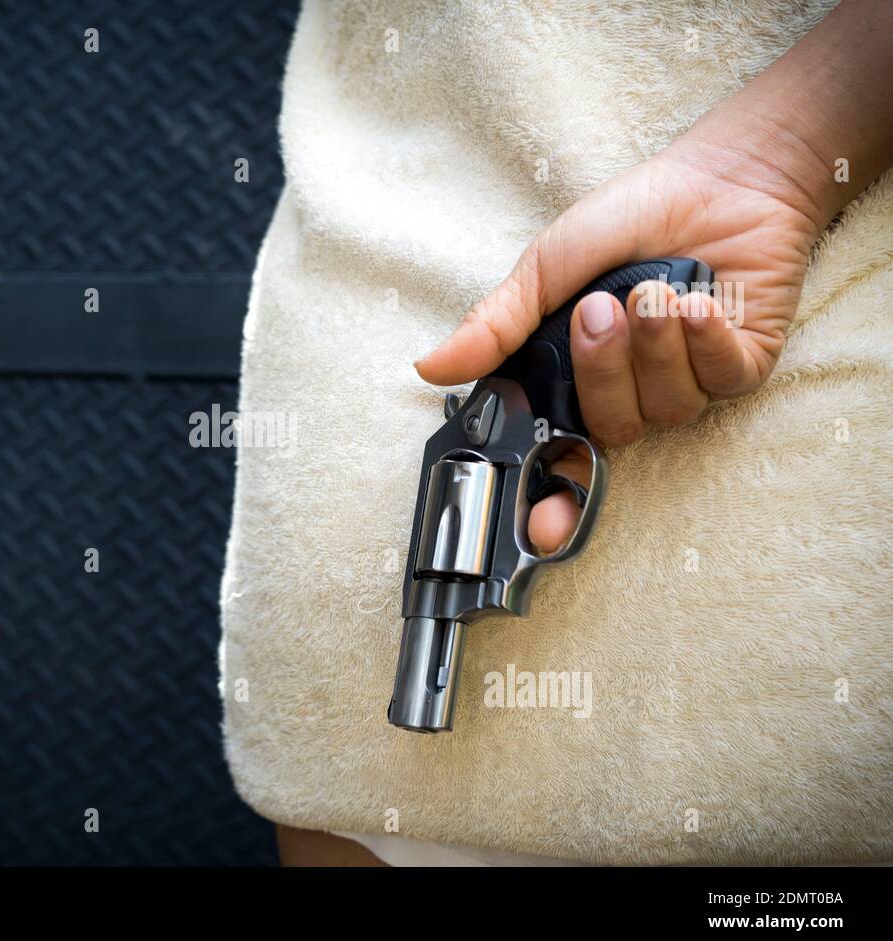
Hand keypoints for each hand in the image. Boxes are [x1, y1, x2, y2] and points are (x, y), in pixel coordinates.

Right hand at [415, 138, 819, 552]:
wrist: (715, 178)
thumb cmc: (625, 221)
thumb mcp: (542, 272)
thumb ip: (493, 326)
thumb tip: (429, 367)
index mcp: (578, 379)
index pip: (562, 457)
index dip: (552, 500)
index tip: (539, 530)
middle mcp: (633, 390)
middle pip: (612, 429)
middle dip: (602, 370)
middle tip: (600, 309)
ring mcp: (690, 382)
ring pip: (667, 408)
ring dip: (655, 346)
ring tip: (654, 290)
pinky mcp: (743, 365)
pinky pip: (720, 382)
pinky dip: (703, 342)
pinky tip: (698, 303)